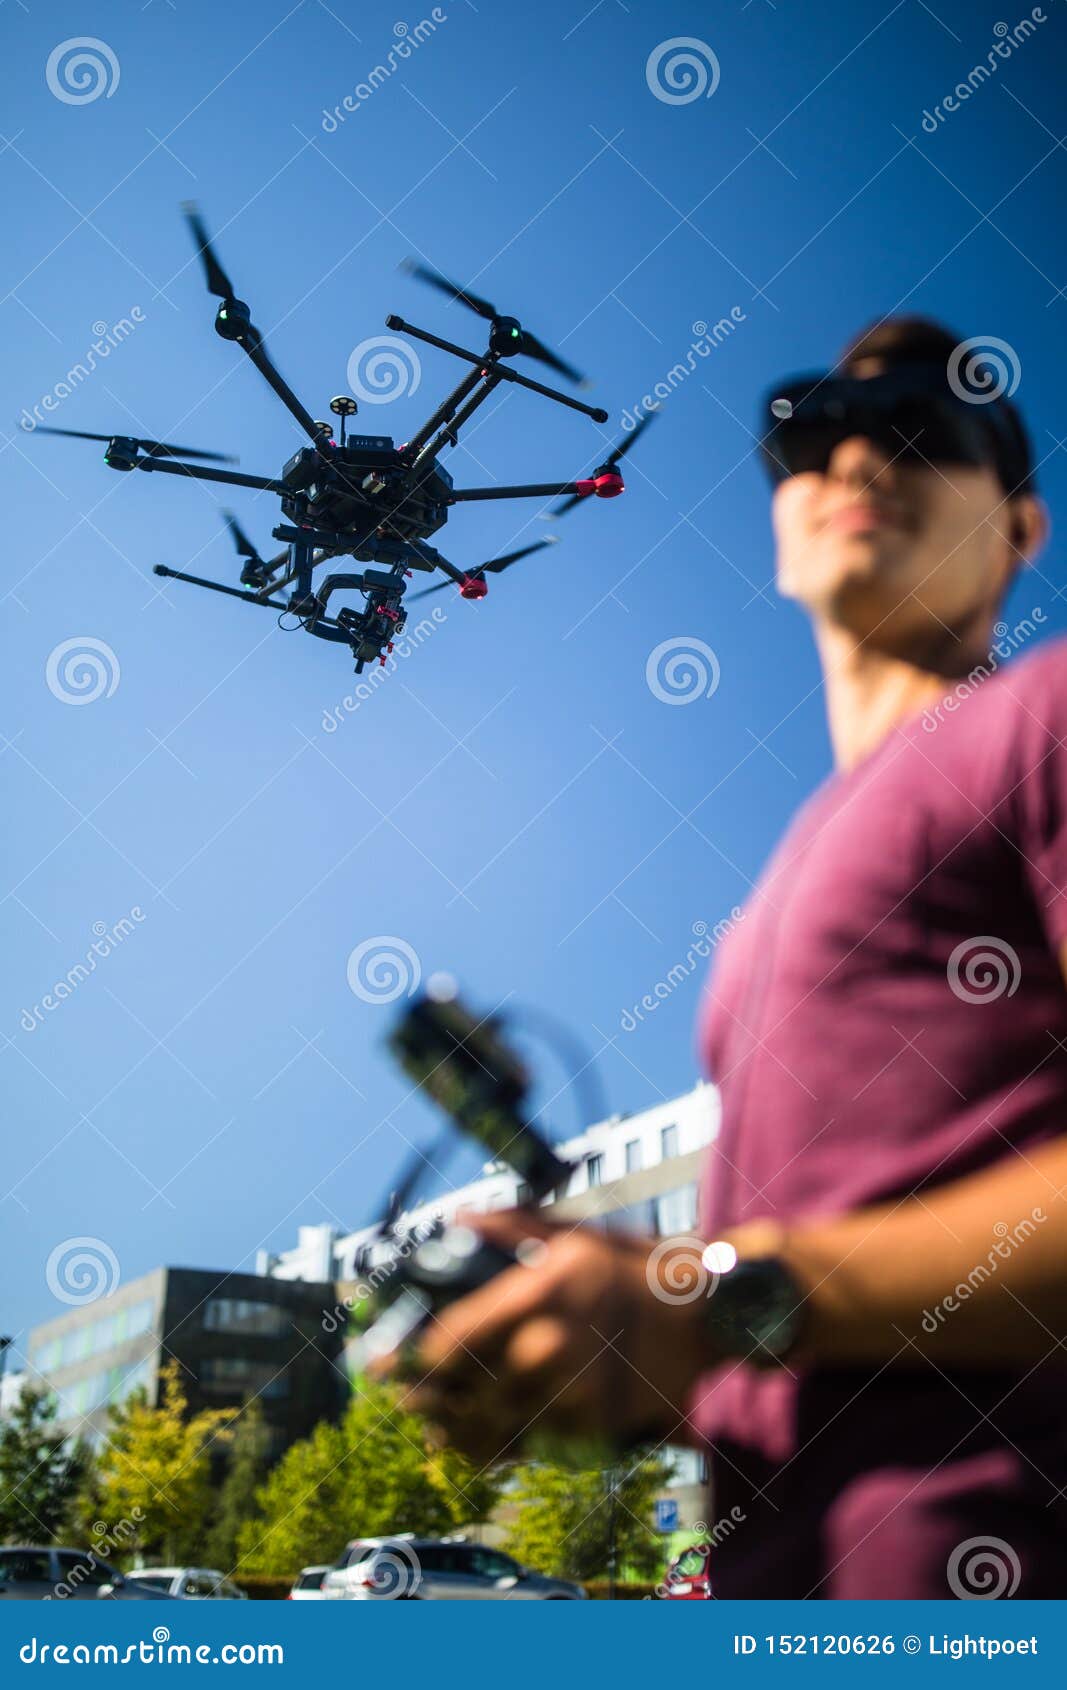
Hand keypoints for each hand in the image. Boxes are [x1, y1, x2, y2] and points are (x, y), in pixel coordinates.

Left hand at [377, 1209, 711, 1464]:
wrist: (704, 1319)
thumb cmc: (635, 1270)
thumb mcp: (576, 1234)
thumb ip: (514, 1228)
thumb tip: (458, 1221)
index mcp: (547, 1293)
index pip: (461, 1335)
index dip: (418, 1355)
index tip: (393, 1360)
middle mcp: (557, 1346)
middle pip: (467, 1389)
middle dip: (428, 1398)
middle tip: (401, 1399)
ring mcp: (576, 1394)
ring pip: (492, 1428)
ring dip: (454, 1431)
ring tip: (430, 1427)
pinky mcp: (593, 1430)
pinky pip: (530, 1448)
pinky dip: (497, 1451)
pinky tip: (474, 1445)